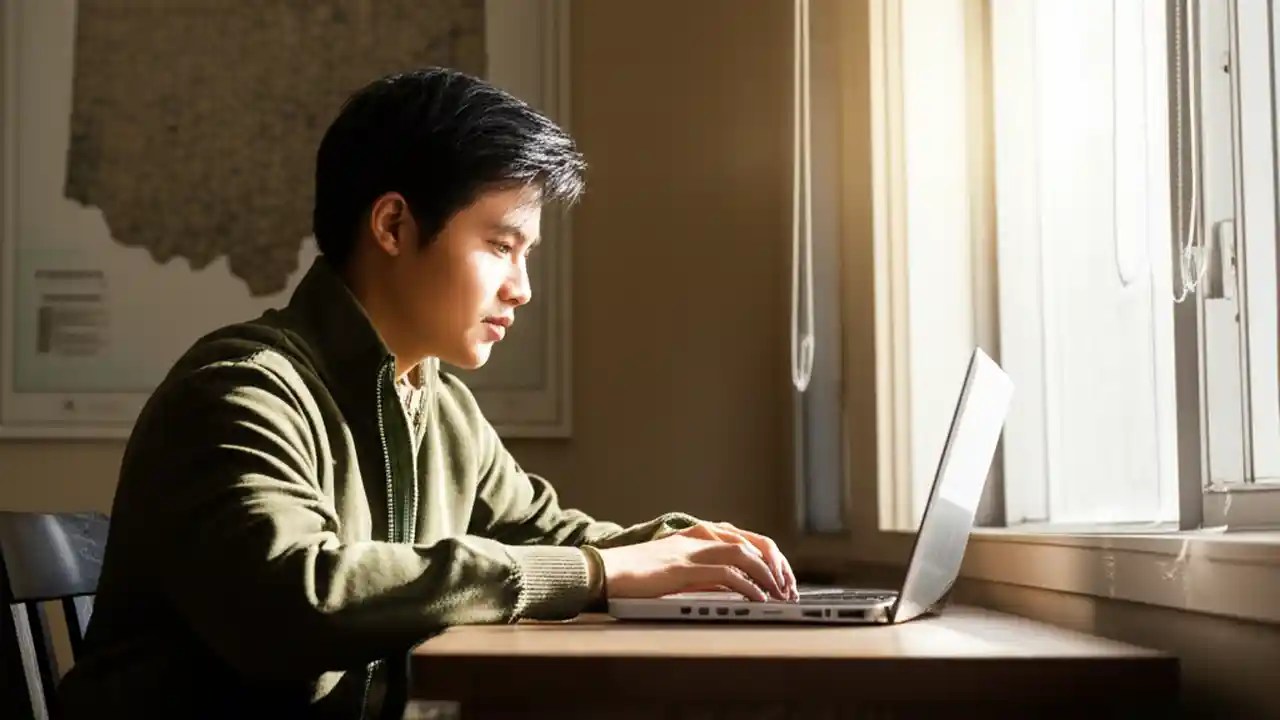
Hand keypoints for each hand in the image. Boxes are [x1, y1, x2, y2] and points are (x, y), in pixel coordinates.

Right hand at [596, 523, 797, 601]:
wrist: (604, 571)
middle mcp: (700, 536)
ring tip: (779, 596)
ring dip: (768, 577)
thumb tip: (737, 586)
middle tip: (789, 589)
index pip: (748, 539)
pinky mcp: (684, 568)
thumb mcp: (678, 567)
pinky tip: (758, 600)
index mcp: (699, 533)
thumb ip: (704, 570)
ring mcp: (692, 550)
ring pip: (746, 556)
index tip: (784, 579)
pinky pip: (728, 575)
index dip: (771, 558)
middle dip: (777, 566)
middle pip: (754, 543)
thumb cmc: (636, 574)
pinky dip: (748, 587)